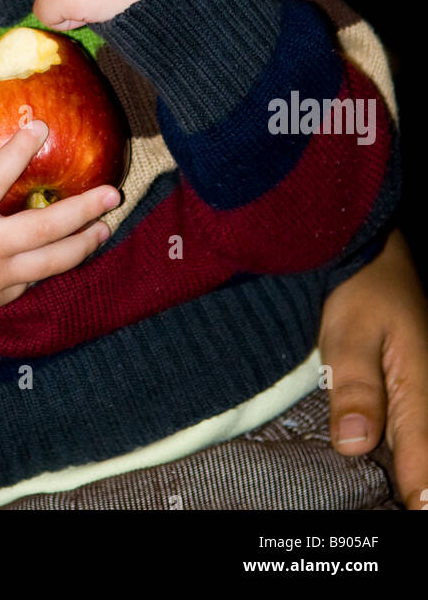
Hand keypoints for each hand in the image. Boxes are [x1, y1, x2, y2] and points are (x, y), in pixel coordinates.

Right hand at [0, 113, 120, 337]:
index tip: (42, 125)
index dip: (20, 149)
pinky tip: (69, 250)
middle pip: (46, 228)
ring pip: (51, 262)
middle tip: (113, 192)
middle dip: (84, 209)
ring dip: (84, 243)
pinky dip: (52, 264)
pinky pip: (32, 279)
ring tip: (106, 226)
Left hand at [318, 228, 427, 509]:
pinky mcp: (407, 389)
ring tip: (370, 501)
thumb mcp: (348, 330)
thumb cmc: (357, 284)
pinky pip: (408, 432)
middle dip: (406, 489)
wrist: (368, 247)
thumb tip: (355, 446)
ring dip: (401, 471)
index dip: (411, 501)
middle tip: (370, 513)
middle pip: (423, 465)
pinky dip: (396, 451)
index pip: (422, 471)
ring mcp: (419, 394)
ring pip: (416, 448)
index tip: (387, 519)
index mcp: (420, 393)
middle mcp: (427, 399)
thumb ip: (354, 387)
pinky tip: (372, 462)